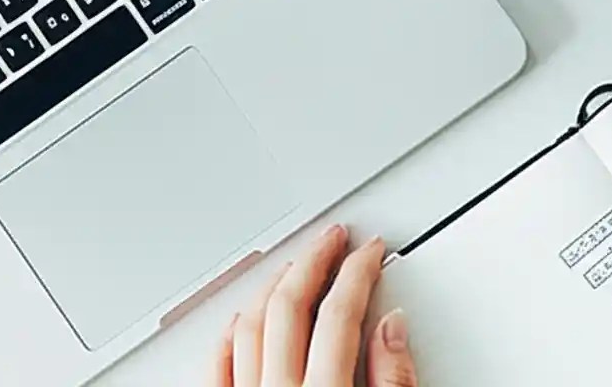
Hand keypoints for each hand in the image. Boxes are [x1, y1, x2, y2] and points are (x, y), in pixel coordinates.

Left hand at [211, 225, 417, 386]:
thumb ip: (395, 380)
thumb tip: (393, 328)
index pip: (340, 313)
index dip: (358, 272)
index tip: (369, 252)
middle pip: (290, 306)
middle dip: (314, 261)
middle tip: (332, 239)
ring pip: (250, 327)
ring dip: (273, 286)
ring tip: (294, 265)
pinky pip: (216, 366)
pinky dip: (229, 336)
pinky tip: (241, 318)